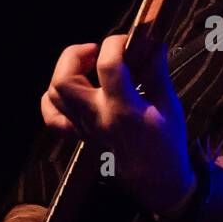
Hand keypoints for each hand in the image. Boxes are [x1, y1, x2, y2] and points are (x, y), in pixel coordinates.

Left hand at [40, 35, 196, 215]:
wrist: (157, 180)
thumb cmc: (168, 143)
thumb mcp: (169, 105)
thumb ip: (156, 71)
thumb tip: (151, 41)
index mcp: (124, 110)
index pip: (108, 66)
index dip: (115, 44)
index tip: (129, 41)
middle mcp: (96, 117)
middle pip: (64, 79)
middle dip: (77, 54)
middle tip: (99, 51)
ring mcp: (83, 127)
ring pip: (54, 94)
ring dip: (66, 71)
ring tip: (89, 65)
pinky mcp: (79, 134)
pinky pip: (53, 116)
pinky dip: (54, 98)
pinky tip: (74, 89)